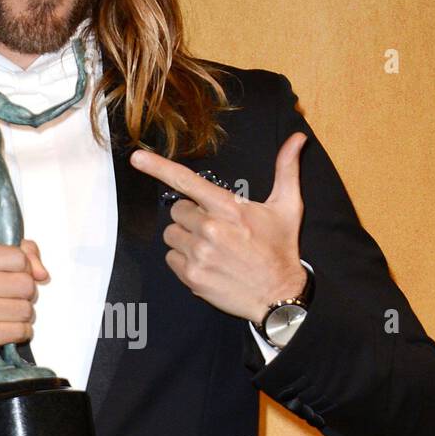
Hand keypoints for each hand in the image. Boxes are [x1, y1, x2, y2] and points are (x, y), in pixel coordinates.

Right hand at [0, 238, 48, 357]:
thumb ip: (18, 255)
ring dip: (22, 314)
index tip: (12, 275)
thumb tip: (43, 273)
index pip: (19, 257)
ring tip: (5, 313)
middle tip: (9, 297)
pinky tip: (5, 328)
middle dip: (24, 293)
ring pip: (26, 309)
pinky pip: (22, 331)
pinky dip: (20, 331)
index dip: (22, 268)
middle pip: (26, 284)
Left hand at [129, 132, 308, 322]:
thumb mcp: (287, 207)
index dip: (158, 167)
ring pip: (171, 234)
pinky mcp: (192, 276)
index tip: (137, 158)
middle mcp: (210, 229)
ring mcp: (199, 254)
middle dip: (191, 216)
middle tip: (214, 228)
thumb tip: (297, 138)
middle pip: (177, 210)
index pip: (186, 181)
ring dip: (185, 238)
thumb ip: (286, 170)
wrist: (278, 296)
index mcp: (228, 208)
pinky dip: (183, 260)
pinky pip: (170, 258)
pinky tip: (206, 263)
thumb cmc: (280, 250)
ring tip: (211, 247)